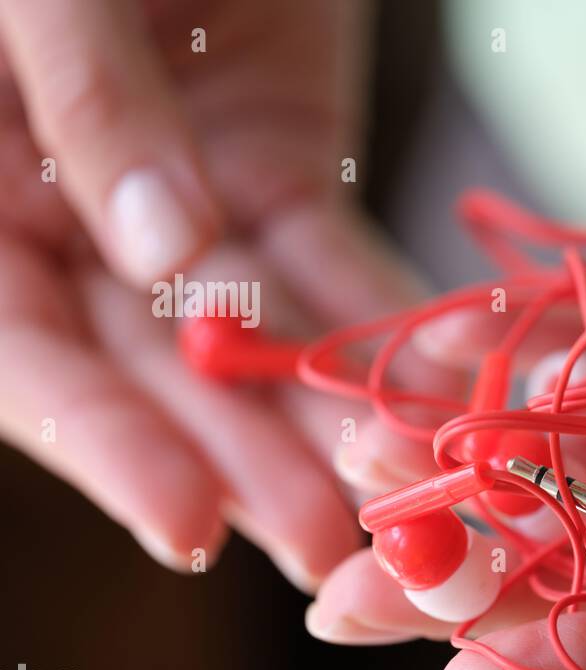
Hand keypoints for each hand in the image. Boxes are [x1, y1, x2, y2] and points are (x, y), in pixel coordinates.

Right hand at [0, 0, 435, 586]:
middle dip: (248, 465)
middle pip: (157, 374)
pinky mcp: (279, 165)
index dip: (102, 447)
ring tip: (401, 497)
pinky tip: (447, 379)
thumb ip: (84, 104)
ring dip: (332, 419)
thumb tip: (166, 258)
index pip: (24, 358)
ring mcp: (184, 200)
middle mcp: (68, 222)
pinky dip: (392, 317)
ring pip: (258, 335)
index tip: (185, 528)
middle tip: (333, 552)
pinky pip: (336, 256)